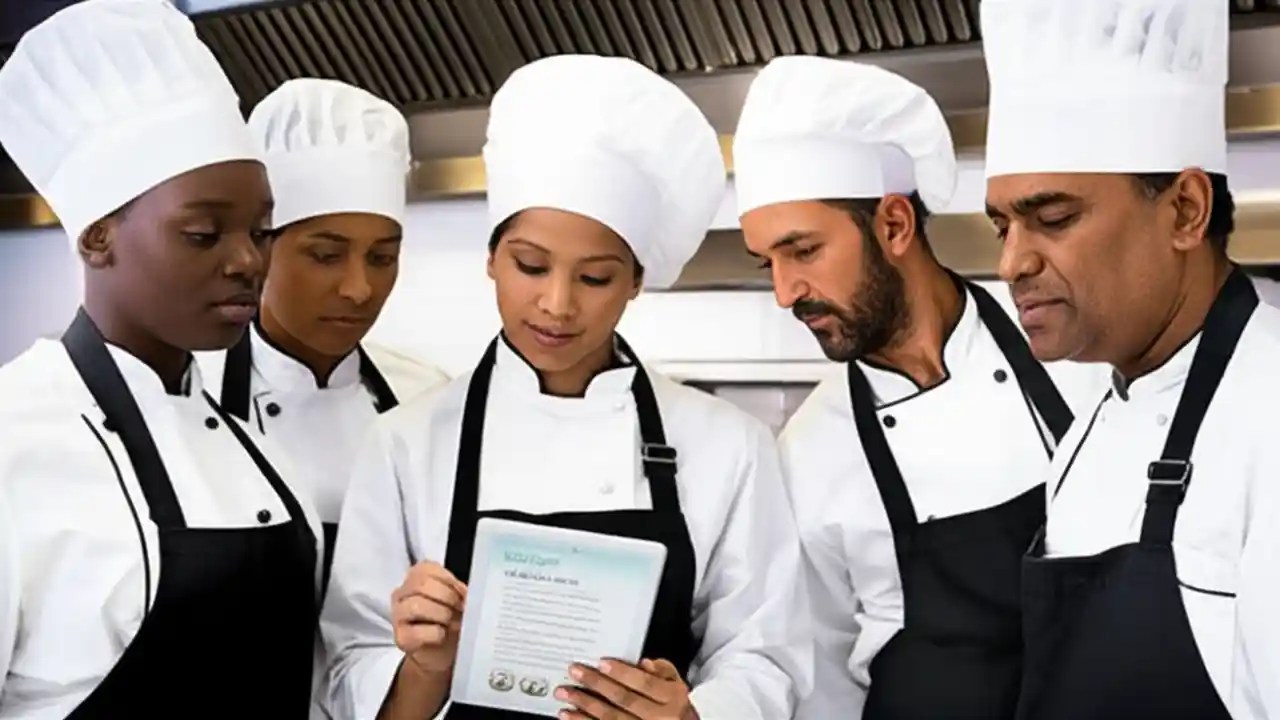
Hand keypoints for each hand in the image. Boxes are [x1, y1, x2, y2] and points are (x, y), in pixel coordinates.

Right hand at [390, 561, 466, 674]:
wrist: (442, 653)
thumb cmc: (450, 621)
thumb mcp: (457, 600)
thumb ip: (459, 591)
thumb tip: (466, 592)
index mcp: (416, 578)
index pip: (427, 569)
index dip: (449, 581)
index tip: (463, 594)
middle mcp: (402, 594)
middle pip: (421, 585)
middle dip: (447, 597)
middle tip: (461, 609)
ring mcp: (398, 616)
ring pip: (416, 606)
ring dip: (442, 614)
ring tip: (453, 623)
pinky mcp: (401, 638)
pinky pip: (417, 632)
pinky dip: (436, 633)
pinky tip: (442, 635)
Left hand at [556, 658, 698, 719]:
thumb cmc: (679, 709)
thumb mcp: (679, 686)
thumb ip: (663, 671)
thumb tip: (643, 663)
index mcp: (674, 700)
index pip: (645, 683)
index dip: (622, 673)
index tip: (601, 663)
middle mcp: (661, 719)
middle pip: (624, 700)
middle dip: (596, 685)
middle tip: (575, 671)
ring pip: (611, 719)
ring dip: (584, 706)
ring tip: (565, 694)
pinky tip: (569, 716)